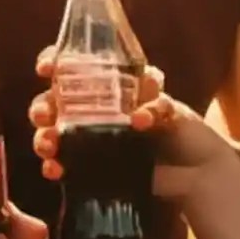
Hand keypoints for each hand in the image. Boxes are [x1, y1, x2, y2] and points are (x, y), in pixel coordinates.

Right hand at [29, 46, 232, 200]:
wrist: (198, 175)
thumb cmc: (184, 132)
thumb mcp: (173, 110)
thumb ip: (156, 105)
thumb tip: (137, 115)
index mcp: (107, 86)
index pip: (70, 66)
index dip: (53, 63)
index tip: (46, 69)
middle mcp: (90, 109)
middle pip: (52, 101)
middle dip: (41, 107)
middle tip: (45, 116)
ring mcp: (85, 139)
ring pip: (50, 132)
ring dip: (42, 137)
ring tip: (49, 145)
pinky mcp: (87, 167)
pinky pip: (61, 163)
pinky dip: (53, 166)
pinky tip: (55, 169)